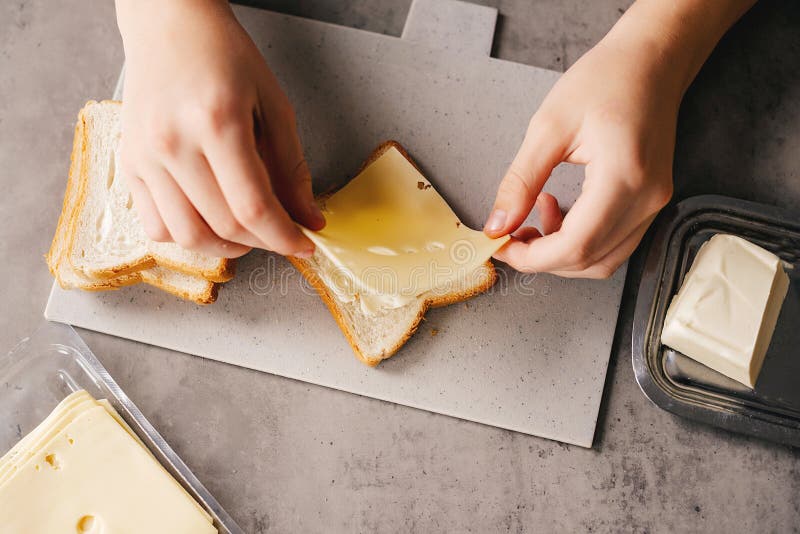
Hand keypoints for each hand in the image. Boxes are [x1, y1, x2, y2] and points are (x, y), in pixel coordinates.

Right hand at [115, 0, 323, 258]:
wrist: (169, 26)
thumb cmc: (225, 56)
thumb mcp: (274, 104)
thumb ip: (292, 167)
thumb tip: (309, 218)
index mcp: (217, 122)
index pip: (254, 207)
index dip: (285, 237)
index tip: (304, 244)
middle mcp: (173, 143)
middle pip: (224, 226)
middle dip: (264, 242)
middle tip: (282, 233)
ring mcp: (144, 157)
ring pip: (188, 235)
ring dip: (227, 248)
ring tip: (249, 233)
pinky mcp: (129, 164)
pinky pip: (156, 225)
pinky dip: (188, 236)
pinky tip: (210, 220)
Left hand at [484, 32, 678, 277]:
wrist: (651, 61)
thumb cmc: (605, 80)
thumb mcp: (548, 126)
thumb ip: (520, 182)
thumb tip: (498, 225)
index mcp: (623, 177)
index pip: (576, 245)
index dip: (533, 258)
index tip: (501, 247)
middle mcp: (647, 199)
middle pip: (590, 261)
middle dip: (542, 259)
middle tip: (509, 235)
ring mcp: (655, 203)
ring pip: (603, 260)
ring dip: (561, 254)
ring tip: (533, 219)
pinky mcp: (651, 201)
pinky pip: (615, 243)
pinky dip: (581, 242)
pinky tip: (559, 214)